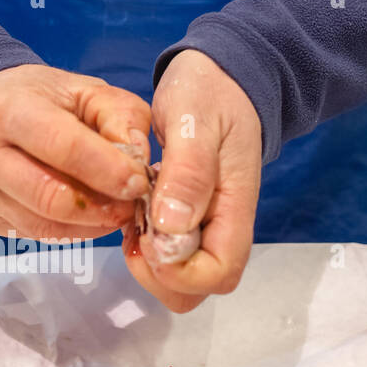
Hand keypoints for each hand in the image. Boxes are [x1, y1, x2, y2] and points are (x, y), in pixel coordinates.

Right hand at [0, 65, 152, 241]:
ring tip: (115, 211)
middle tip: (131, 204)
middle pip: (50, 197)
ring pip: (44, 226)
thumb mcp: (83, 89)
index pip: (64, 147)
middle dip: (101, 207)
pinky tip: (89, 216)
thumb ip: (119, 115)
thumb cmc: (36, 98)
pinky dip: (71, 231)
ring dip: (90, 225)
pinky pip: (34, 235)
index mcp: (8, 109)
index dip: (108, 170)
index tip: (139, 182)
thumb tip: (138, 158)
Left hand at [125, 50, 261, 312]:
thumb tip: (172, 228)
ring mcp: (205, 227)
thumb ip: (187, 174)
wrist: (220, 77)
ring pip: (180, 279)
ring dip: (149, 263)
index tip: (150, 237)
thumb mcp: (194, 123)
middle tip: (135, 235)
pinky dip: (145, 247)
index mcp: (234, 208)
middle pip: (199, 289)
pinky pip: (168, 255)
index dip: (179, 271)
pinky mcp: (186, 220)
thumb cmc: (210, 95)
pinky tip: (132, 215)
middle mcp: (223, 228)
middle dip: (160, 276)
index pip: (218, 274)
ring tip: (131, 223)